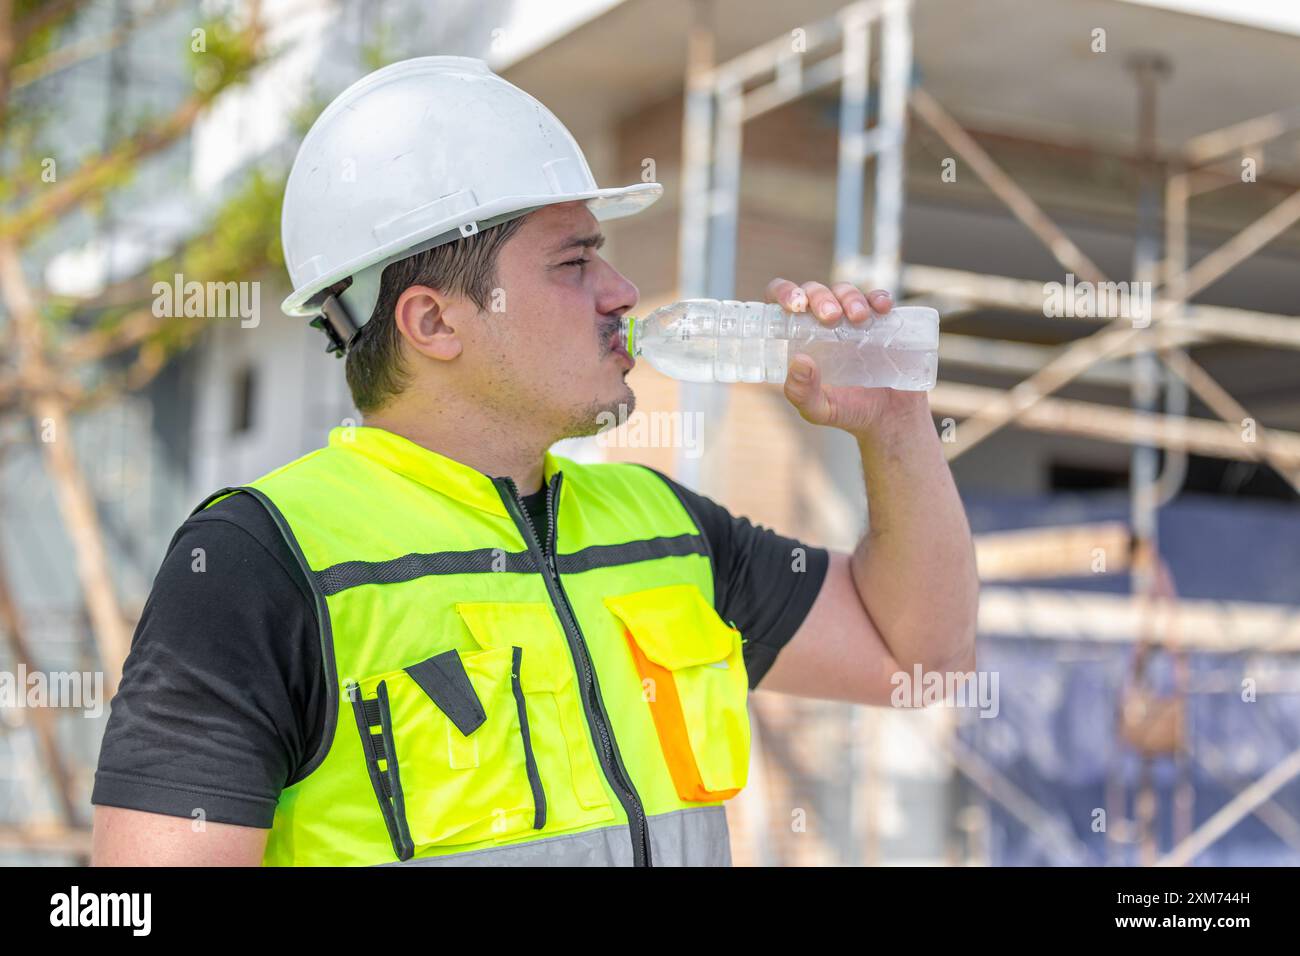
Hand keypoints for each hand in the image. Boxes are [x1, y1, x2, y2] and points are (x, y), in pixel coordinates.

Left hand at [766, 278, 924, 434]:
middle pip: (814, 291)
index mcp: (801, 339)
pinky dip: (879, 297)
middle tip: (831, 317)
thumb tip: (799, 361)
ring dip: (849, 297)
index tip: (795, 305)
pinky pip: (878, 298)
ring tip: (858, 318)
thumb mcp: (820, 410)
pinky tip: (882, 308)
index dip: (783, 293)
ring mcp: (853, 320)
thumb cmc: (850, 411)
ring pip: (845, 291)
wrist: (892, 418)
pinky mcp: (882, 321)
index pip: (783, 304)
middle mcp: (824, 324)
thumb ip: (802, 394)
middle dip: (820, 297)